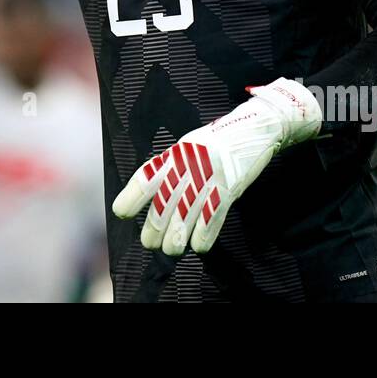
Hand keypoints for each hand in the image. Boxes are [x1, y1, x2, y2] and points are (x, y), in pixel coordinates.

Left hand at [111, 77, 321, 255]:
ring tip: (171, 249)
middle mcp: (188, 165)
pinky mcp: (229, 189)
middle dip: (154, 228)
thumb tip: (153, 195)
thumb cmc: (217, 142)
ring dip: (176, 238)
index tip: (121, 213)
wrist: (254, 128)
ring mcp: (209, 177)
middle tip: (150, 243)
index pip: (146, 176)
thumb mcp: (188, 148)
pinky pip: (212, 218)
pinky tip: (198, 246)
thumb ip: (171, 168)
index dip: (132, 197)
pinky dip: (203, 237)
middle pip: (164, 202)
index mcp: (175, 154)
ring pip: (186, 216)